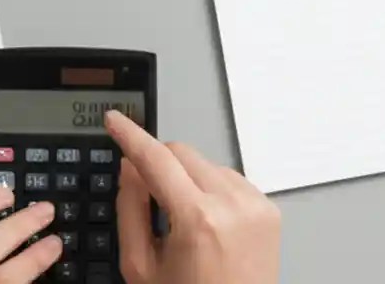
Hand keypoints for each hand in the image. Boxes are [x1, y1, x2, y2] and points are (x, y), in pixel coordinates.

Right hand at [105, 110, 280, 283]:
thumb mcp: (140, 264)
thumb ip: (130, 207)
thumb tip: (130, 167)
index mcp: (198, 219)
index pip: (156, 158)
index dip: (131, 135)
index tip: (116, 120)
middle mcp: (233, 205)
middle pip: (181, 153)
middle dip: (158, 164)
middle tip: (148, 197)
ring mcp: (256, 206)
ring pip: (205, 162)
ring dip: (185, 177)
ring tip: (181, 220)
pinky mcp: (269, 210)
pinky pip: (229, 178)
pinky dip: (209, 189)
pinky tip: (204, 221)